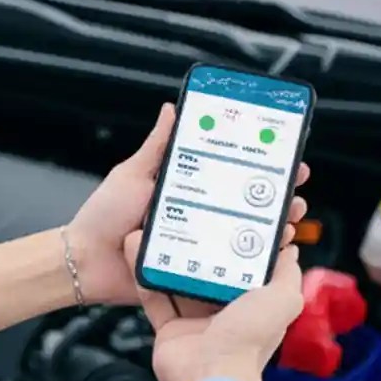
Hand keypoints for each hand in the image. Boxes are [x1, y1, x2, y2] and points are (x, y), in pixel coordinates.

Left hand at [68, 102, 309, 305]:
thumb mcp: (132, 174)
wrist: (84, 262)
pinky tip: (271, 255)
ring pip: (244, 238)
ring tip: (290, 221)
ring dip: (272, 229)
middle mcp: (197, 218)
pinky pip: (226, 268)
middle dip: (277, 199)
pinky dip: (252, 262)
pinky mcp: (192, 271)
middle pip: (246, 207)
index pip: (230, 175)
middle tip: (296, 192)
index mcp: (186, 191)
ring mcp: (197, 246)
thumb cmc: (103, 216)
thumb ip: (156, 147)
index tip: (284, 157)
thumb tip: (172, 108)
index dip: (259, 168)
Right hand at [123, 230, 304, 380]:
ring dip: (168, 258)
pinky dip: (145, 277)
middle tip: (188, 216)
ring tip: (159, 229)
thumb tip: (291, 251)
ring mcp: (195, 324)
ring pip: (179, 283)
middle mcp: (225, 314)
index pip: (246, 270)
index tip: (228, 218)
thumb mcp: (282, 299)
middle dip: (199, 248)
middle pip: (209, 273)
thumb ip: (287, 275)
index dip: (238, 245)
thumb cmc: (248, 338)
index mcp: (253, 306)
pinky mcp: (169, 331)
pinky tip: (138, 251)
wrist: (209, 375)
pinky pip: (155, 299)